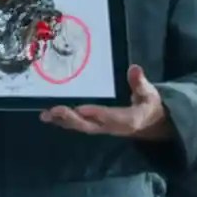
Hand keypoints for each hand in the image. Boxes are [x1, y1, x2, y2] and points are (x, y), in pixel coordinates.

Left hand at [39, 65, 174, 140]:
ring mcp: (103, 128)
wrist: (151, 124)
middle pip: (90, 125)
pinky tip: (51, 116)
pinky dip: (65, 122)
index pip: (110, 117)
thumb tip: (134, 68)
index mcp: (128, 119)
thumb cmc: (149, 105)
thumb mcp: (150, 94)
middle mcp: (112, 127)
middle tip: (54, 110)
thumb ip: (141, 83)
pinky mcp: (97, 127)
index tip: (81, 109)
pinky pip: (80, 125)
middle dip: (71, 119)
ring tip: (45, 115)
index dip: (95, 113)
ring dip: (63, 121)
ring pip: (81, 127)